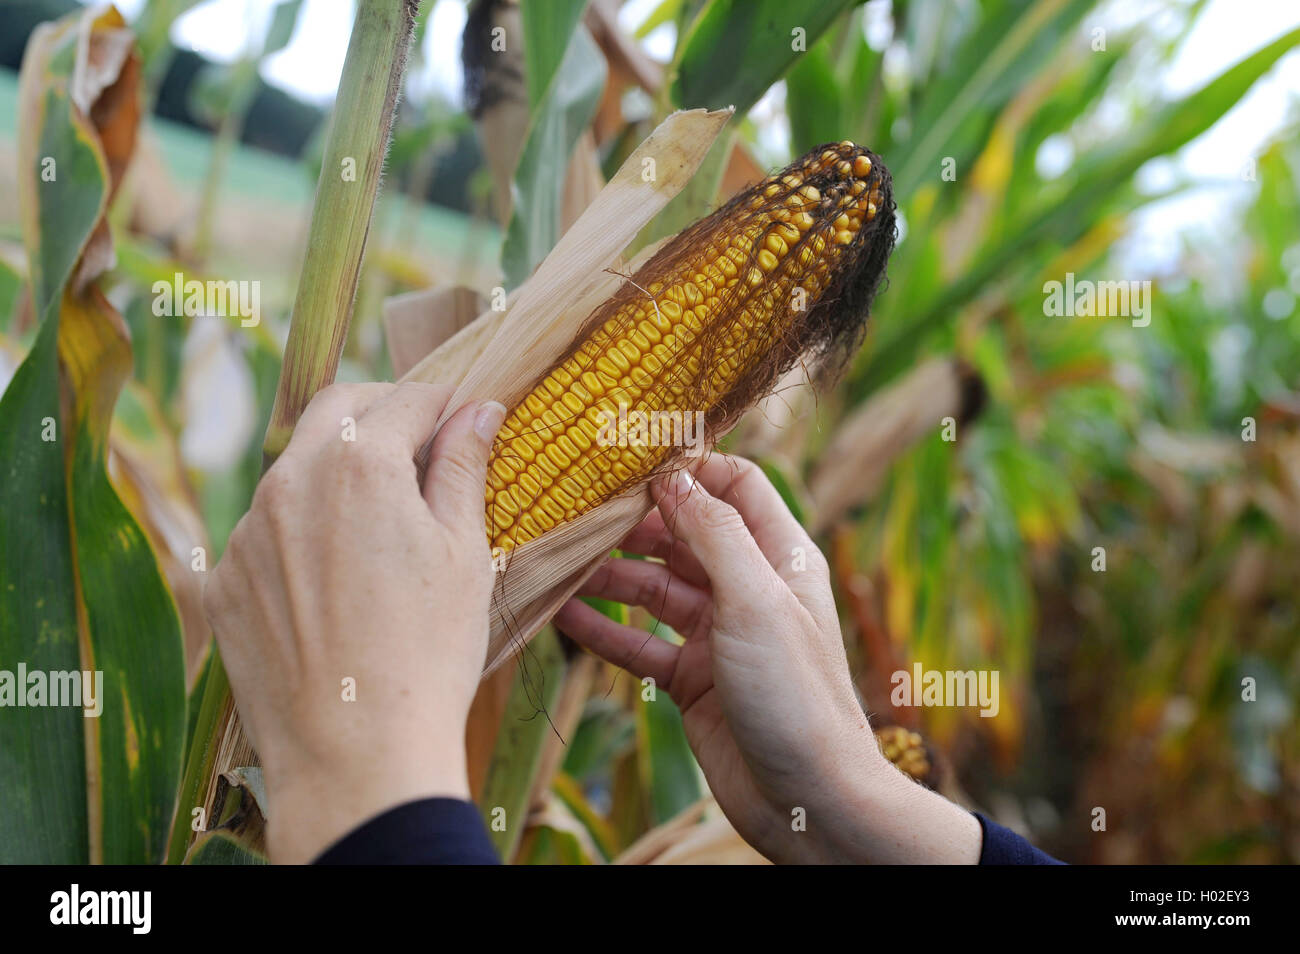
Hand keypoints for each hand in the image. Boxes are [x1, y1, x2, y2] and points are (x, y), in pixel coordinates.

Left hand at [202, 382, 505, 863]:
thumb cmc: (428, 651)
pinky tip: (337, 578)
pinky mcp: (224, 581)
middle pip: (339, 410)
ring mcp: (247, 532)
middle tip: (423, 444)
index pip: (410, 398)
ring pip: (296, 469)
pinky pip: (266, 530)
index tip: (467, 417)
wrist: (354, 753)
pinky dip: (303, 530)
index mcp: (359, 462)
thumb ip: (464, 467)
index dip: (447, 402)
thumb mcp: (464, 552)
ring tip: (381, 522)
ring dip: (338, 471)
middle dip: (384, 413)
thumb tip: (478, 410)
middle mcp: (290, 481)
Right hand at [555, 455, 981, 863]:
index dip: (690, 468)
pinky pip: (641, 643)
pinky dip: (605, 629)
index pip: (736, 485)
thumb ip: (713, 532)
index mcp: (780, 557)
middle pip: (685, 533)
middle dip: (635, 521)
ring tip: (560, 560)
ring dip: (610, 574)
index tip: (634, 460)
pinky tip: (565, 614)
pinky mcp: (694, 679)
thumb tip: (674, 474)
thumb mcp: (755, 599)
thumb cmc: (797, 694)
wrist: (810, 800)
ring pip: (655, 588)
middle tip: (579, 508)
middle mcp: (749, 588)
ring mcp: (719, 634)